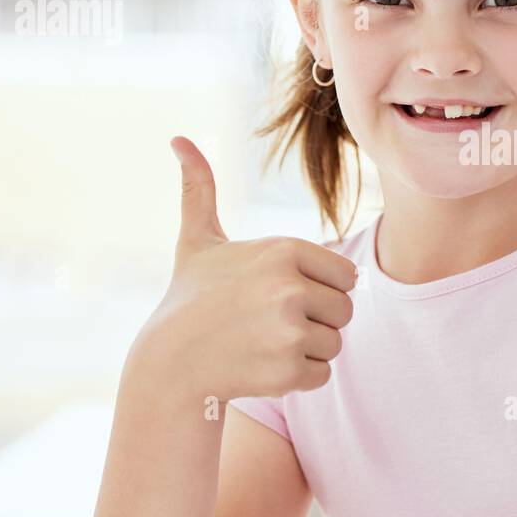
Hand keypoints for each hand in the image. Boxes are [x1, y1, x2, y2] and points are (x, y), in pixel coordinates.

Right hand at [127, 136, 358, 401]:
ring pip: (335, 343)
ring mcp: (290, 330)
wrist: (169, 364)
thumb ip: (200, 190)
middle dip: (316, 321)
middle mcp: (290, 287)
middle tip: (270, 324)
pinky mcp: (287, 370)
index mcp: (284, 250)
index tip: (280, 295)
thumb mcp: (198, 241)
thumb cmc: (191, 298)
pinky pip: (323, 374)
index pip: (346, 275)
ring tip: (264, 344)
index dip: (319, 288)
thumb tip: (178, 139)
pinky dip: (299, 377)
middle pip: (345, 310)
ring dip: (307, 349)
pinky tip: (263, 367)